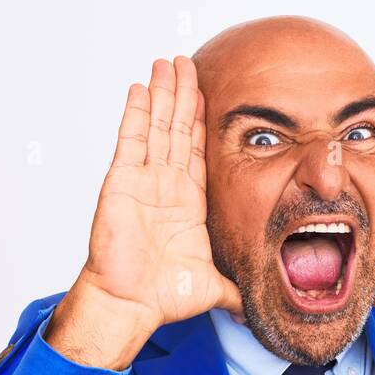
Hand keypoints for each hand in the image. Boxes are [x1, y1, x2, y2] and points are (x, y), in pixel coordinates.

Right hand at [45, 56, 242, 369]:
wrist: (132, 304)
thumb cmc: (163, 297)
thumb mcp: (213, 288)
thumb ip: (235, 293)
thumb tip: (253, 311)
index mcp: (186, 203)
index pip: (195, 151)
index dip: (199, 121)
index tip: (205, 93)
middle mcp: (164, 187)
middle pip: (175, 130)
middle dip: (182, 96)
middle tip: (186, 63)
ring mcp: (142, 182)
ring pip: (155, 127)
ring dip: (161, 94)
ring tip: (167, 63)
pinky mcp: (122, 182)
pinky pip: (130, 141)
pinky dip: (134, 113)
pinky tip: (140, 88)